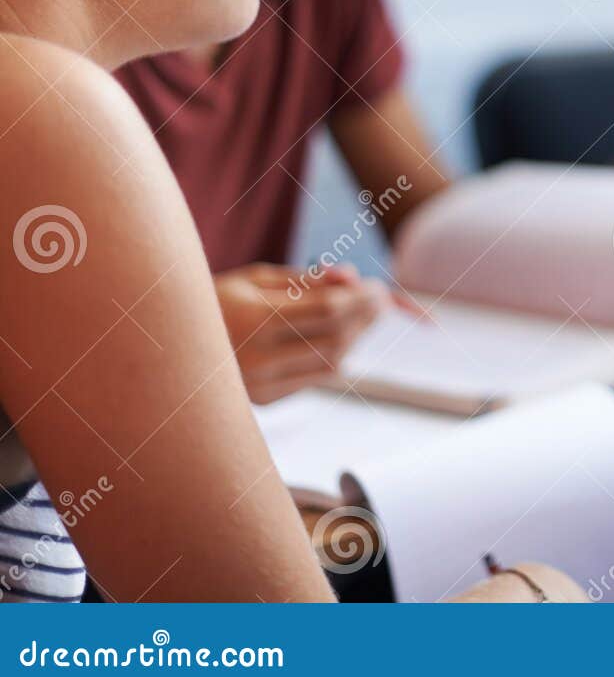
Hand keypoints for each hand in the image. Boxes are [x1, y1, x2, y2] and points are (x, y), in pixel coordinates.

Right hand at [215, 263, 395, 403]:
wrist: (168, 346)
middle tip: (381, 301)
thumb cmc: (216, 300)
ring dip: (356, 337)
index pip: (327, 310)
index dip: (361, 298)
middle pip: (336, 337)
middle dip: (365, 317)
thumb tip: (352, 276)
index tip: (378, 287)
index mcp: (253, 317)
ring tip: (365, 316)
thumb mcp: (255, 279)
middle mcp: (257, 356)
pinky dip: (336, 356)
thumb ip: (306, 279)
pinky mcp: (262, 400)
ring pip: (331, 361)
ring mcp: (259, 384)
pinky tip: (342, 339)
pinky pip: (315, 378)